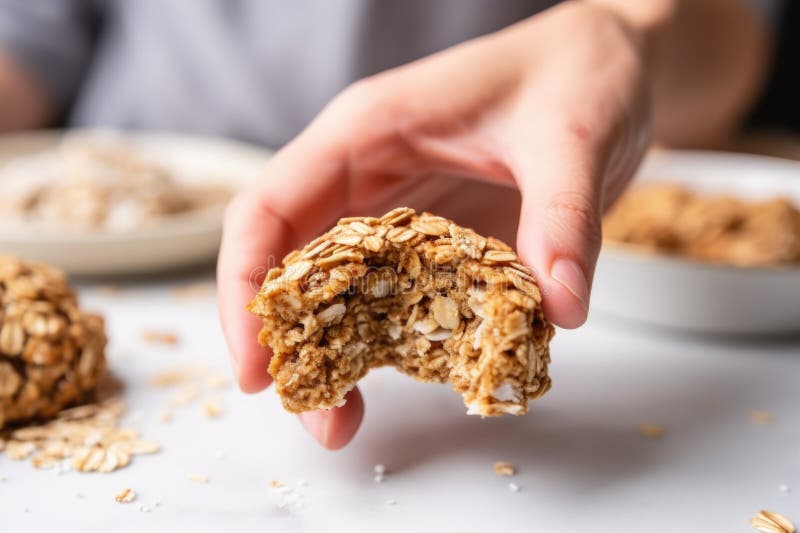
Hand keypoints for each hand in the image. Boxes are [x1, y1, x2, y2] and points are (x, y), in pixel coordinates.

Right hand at [218, 0, 649, 448]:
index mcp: (368, 132)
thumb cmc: (576, 73)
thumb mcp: (572, 134)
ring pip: (336, 290)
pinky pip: (395, 299)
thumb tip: (559, 306)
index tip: (254, 365)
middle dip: (289, 341)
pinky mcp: (437, 245)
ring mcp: (401, 214)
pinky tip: (400, 385)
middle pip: (291, 263)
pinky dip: (390, 345)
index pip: (270, 208)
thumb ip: (564, 216)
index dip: (246, 285)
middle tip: (315, 415)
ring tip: (342, 421)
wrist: (613, 65)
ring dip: (334, 355)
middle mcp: (368, 177)